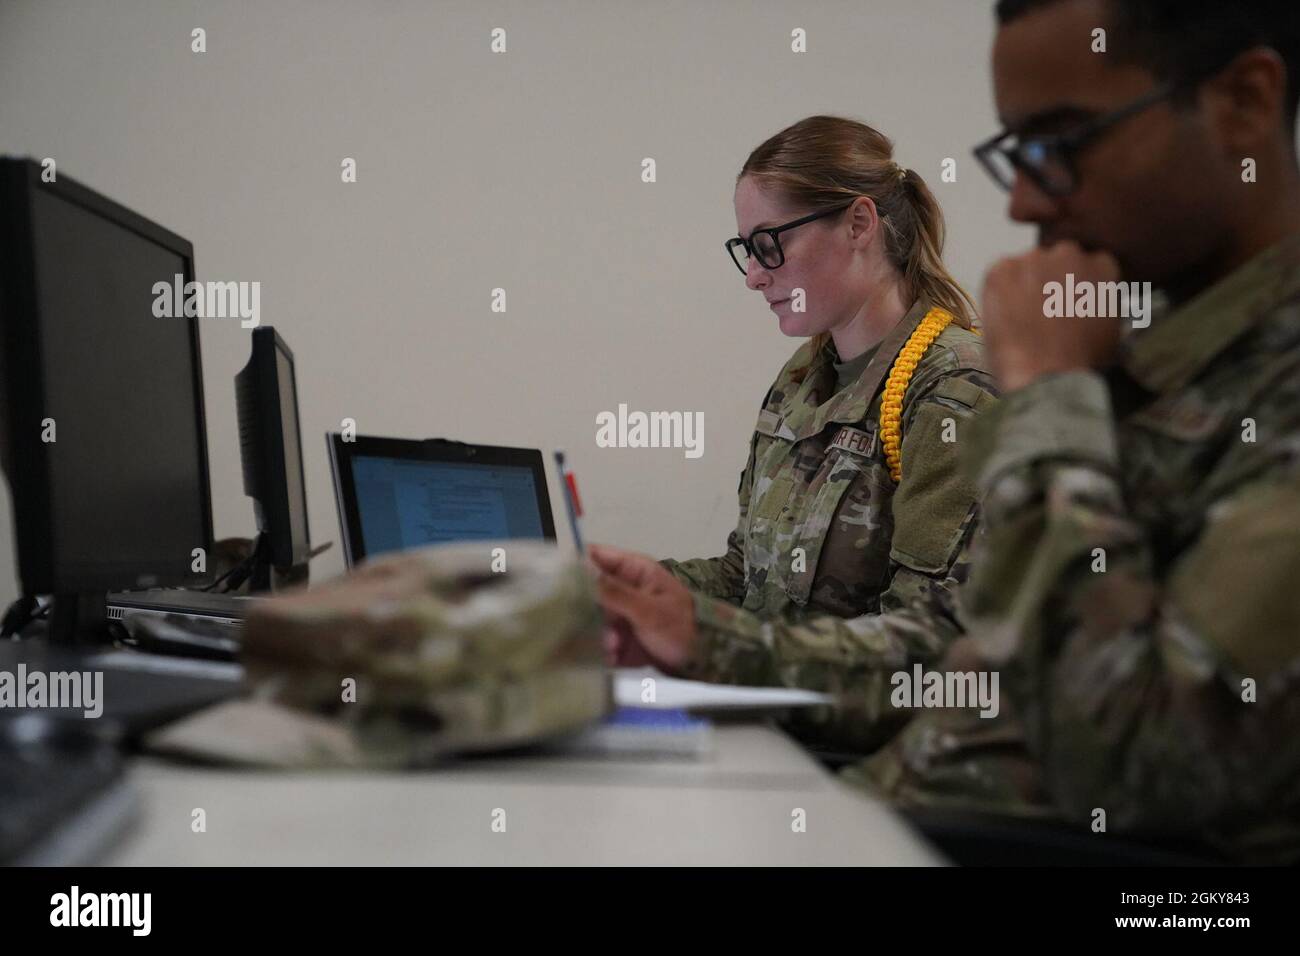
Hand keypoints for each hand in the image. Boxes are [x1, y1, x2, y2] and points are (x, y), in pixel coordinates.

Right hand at [586, 543, 698, 672]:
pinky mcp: (618, 640)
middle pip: (587, 592)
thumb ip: (615, 592)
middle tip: (600, 626)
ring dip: (597, 635)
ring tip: (614, 647)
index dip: (575, 565)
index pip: (595, 557)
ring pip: (590, 620)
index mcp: (632, 571)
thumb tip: (581, 569)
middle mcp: (622, 590)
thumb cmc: (682, 627)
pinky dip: (603, 652)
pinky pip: (598, 642)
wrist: (702, 662)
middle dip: (588, 612)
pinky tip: (613, 659)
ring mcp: (619, 615)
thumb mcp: (649, 610)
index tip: (557, 581)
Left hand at [981, 241, 1123, 391]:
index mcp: (1101, 265)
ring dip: (1024, 285)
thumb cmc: (1082, 360)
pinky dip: (1000, 291)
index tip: (1068, 303)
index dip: (1075, 286)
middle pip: (1056, 260)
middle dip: (1050, 281)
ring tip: (1023, 319)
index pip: (1087, 264)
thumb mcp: (1111, 327)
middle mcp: (1068, 254)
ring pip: (1027, 266)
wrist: (1049, 375)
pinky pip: (999, 274)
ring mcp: (1033, 260)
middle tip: (1044, 312)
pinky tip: (1006, 316)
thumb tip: (1088, 299)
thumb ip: (1100, 300)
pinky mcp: (1002, 271)